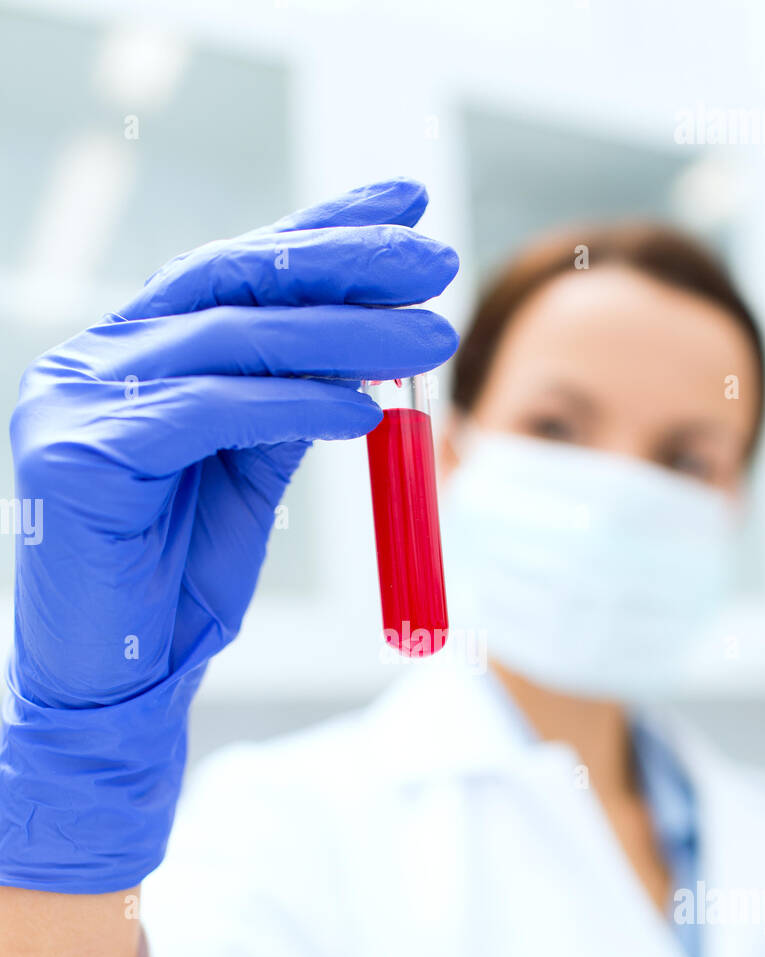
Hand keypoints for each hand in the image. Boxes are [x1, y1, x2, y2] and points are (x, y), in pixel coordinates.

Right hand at [0, 178, 457, 891]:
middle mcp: (94, 361)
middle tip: (434, 256)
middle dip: (341, 262)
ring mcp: (75, 401)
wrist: (116, 685)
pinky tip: (359, 408)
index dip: (321, 232)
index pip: (234, 272)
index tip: (406, 208)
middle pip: (230, 282)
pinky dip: (289, 404)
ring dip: (343, 334)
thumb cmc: (176, 585)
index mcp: (131, 356)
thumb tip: (358, 354)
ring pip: (226, 341)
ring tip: (430, 337)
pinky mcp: (75, 454)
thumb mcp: (244, 479)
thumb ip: (280, 408)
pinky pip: (204, 411)